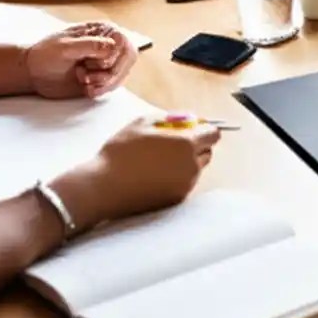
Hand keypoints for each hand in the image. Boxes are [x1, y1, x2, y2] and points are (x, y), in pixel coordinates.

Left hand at [25, 23, 137, 98]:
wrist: (34, 73)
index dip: (113, 57)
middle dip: (109, 73)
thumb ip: (89, 45)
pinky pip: (115, 85)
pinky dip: (102, 90)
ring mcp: (107, 61)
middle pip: (128, 59)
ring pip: (122, 74)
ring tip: (82, 79)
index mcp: (100, 30)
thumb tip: (113, 45)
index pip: (123, 42)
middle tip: (87, 75)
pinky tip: (87, 89)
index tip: (95, 64)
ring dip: (103, 82)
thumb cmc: (45, 55)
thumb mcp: (65, 47)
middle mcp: (107, 44)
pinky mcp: (102, 76)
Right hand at [51, 116, 219, 229]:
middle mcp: (192, 166)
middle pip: (207, 152)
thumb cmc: (121, 152)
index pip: (213, 134)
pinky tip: (153, 175)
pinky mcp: (177, 199)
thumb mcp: (142, 123)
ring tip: (156, 160)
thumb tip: (187, 119)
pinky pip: (184, 183)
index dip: (203, 129)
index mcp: (187, 144)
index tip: (190, 128)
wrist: (104, 187)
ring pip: (195, 168)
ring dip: (185, 162)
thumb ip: (170, 118)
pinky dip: (176, 177)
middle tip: (170, 143)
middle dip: (195, 145)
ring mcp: (186, 185)